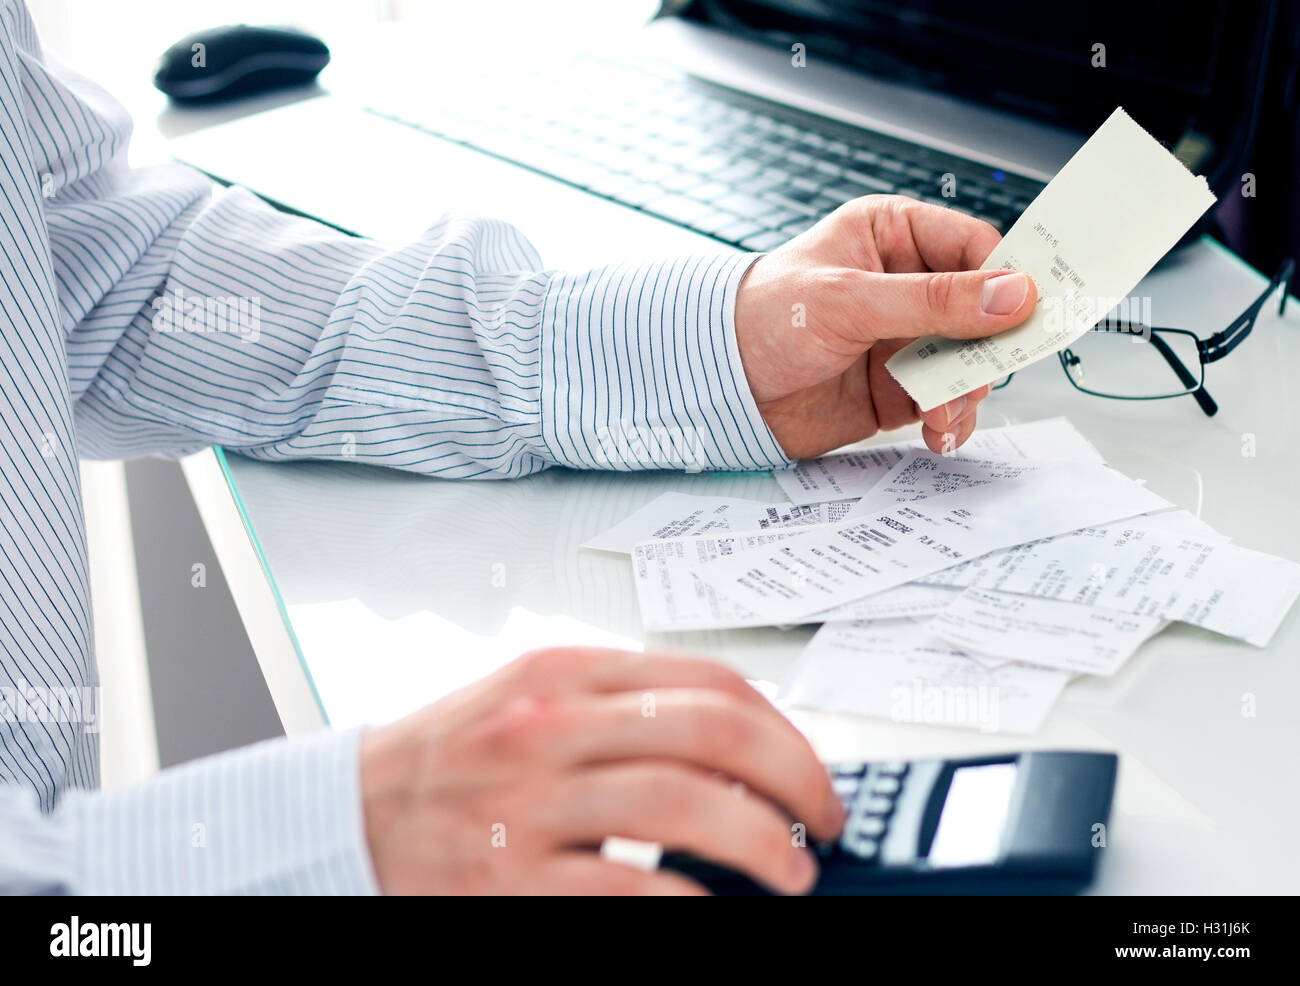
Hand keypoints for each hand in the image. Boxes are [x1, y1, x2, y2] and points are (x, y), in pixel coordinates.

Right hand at [361, 647, 843, 894]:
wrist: (349, 814)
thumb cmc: (450, 759)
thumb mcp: (534, 703)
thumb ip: (624, 710)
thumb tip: (735, 748)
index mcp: (565, 673)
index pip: (706, 679)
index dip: (782, 726)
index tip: (811, 765)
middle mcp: (551, 725)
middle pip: (710, 730)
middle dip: (793, 776)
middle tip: (826, 816)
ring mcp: (529, 800)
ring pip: (682, 802)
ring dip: (761, 840)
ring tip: (792, 870)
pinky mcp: (510, 878)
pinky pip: (628, 888)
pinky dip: (692, 900)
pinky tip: (718, 908)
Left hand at [734, 195, 1036, 457]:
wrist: (716, 387)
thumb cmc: (760, 319)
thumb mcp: (849, 300)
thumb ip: (932, 301)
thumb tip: (1012, 296)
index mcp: (893, 236)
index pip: (975, 247)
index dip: (1007, 278)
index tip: (1030, 310)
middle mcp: (906, 285)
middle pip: (984, 310)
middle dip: (990, 345)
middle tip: (986, 371)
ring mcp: (904, 339)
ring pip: (970, 361)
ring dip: (969, 389)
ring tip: (945, 410)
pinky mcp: (897, 388)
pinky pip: (946, 400)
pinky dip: (951, 419)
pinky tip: (939, 432)